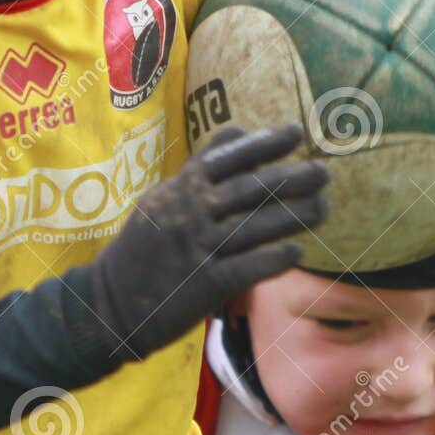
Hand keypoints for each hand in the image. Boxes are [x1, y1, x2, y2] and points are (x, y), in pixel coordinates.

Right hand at [89, 124, 328, 359]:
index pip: (228, 158)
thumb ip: (200, 167)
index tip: (295, 132)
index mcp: (179, 190)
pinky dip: (273, 259)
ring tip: (323, 208)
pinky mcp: (203, 284)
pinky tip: (297, 253)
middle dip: (292, 178)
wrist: (110, 304)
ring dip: (294, 216)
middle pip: (250, 189)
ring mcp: (197, 248)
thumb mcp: (161, 199)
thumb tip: (240, 130)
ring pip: (255, 226)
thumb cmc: (143, 249)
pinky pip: (246, 268)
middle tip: (324, 171)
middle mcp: (189, 214)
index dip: (264, 144)